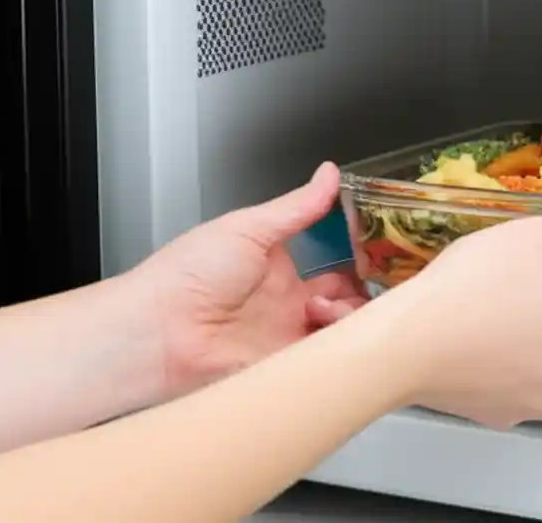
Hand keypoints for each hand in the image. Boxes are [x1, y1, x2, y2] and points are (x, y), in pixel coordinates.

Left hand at [131, 163, 366, 398]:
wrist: (159, 330)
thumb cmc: (189, 273)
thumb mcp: (250, 228)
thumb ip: (297, 206)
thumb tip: (330, 174)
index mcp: (279, 266)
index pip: (336, 260)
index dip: (360, 255)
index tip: (381, 244)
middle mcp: (288, 302)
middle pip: (348, 296)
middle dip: (367, 289)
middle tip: (379, 280)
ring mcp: (288, 335)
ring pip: (343, 327)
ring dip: (350, 313)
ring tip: (328, 306)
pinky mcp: (285, 367)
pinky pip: (326, 359)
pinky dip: (339, 346)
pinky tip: (331, 328)